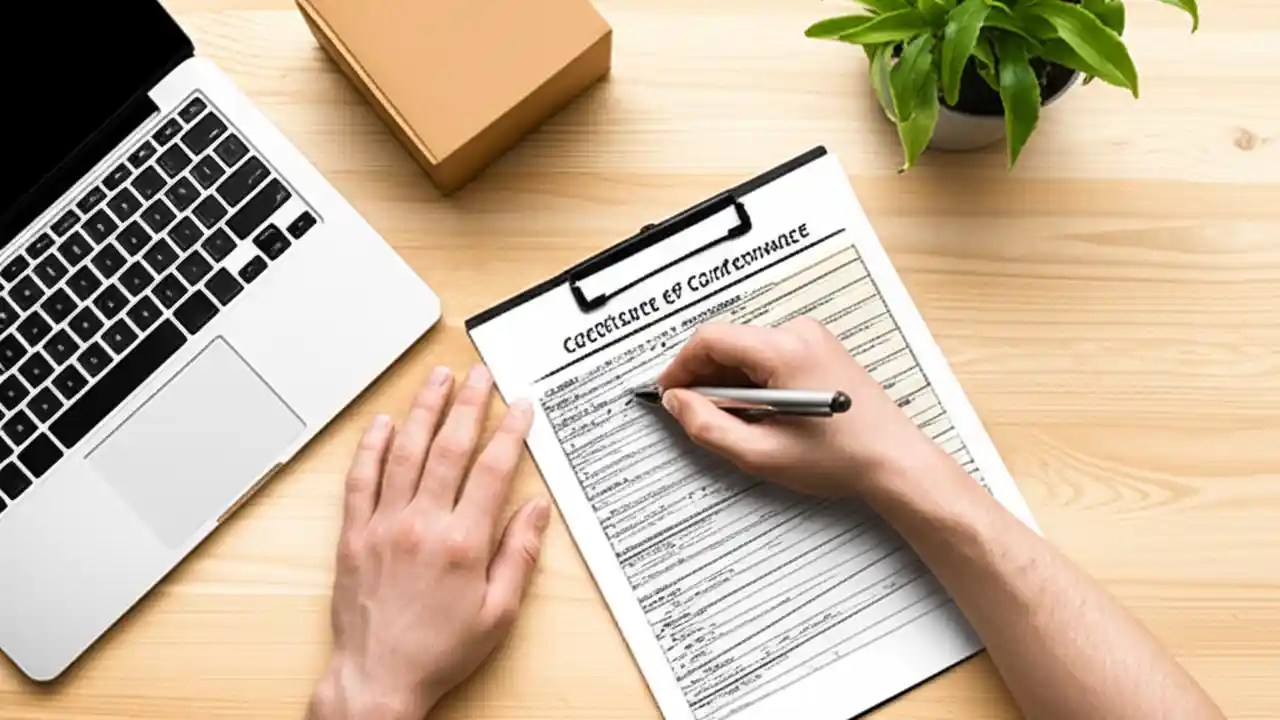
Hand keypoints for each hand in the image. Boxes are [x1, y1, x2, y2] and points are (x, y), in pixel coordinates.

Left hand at [308, 365, 550, 719]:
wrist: (378, 679)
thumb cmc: (438, 652)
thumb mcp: (499, 613)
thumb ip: (519, 555)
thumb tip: (535, 509)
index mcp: (463, 543)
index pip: (492, 469)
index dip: (510, 431)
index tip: (520, 407)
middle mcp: (422, 525)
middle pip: (449, 447)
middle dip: (469, 403)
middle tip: (480, 375)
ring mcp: (384, 526)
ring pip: (404, 451)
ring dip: (423, 410)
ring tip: (438, 380)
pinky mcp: (354, 535)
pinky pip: (361, 479)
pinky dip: (371, 446)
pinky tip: (382, 424)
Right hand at [657, 318, 949, 498]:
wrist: (893, 460)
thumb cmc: (842, 457)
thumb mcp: (761, 453)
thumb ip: (708, 426)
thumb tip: (678, 402)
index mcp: (785, 351)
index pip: (711, 339)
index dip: (681, 367)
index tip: (670, 392)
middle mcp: (799, 334)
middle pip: (728, 343)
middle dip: (706, 378)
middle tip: (700, 415)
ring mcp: (812, 338)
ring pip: (746, 350)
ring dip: (731, 382)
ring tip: (742, 421)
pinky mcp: (818, 349)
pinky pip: (767, 355)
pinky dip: (753, 380)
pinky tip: (763, 412)